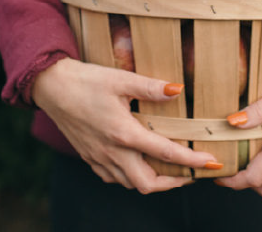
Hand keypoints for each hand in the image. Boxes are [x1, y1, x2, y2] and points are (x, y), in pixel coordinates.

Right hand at [32, 59, 219, 193]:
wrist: (49, 86)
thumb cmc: (85, 80)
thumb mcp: (121, 79)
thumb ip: (151, 87)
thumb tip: (178, 89)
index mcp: (122, 133)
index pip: (165, 153)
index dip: (192, 161)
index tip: (212, 163)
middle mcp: (110, 151)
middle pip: (146, 183)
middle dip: (174, 183)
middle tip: (194, 173)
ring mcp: (98, 157)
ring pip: (129, 183)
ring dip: (153, 181)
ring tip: (173, 171)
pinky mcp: (89, 156)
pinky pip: (112, 177)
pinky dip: (130, 177)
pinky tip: (141, 165)